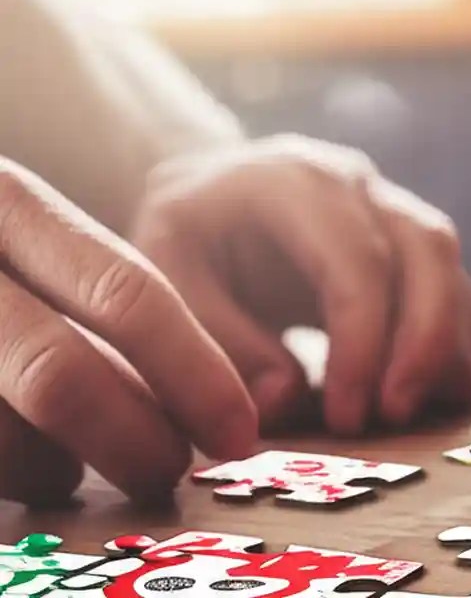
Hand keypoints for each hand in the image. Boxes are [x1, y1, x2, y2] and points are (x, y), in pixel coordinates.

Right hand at [0, 159, 255, 504]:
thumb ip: (95, 301)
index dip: (195, 370)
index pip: (125, 290)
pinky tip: (9, 464)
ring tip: (64, 469)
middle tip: (166, 471)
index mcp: (5, 202)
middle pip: (59, 376)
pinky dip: (2, 476)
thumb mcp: (23, 241)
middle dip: (133, 441)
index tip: (240, 430)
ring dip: (51, 471)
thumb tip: (202, 403)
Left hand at [131, 135, 470, 435]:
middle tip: (395, 414)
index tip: (346, 417)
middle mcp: (358, 184)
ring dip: (447, 346)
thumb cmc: (186, 237)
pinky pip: (457, 290)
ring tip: (414, 412)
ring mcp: (394, 208)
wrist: (208, 194)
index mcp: (293, 180)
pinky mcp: (413, 246)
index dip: (363, 343)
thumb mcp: (167, 276)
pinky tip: (432, 396)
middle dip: (425, 342)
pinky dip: (455, 345)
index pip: (356, 259)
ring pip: (450, 269)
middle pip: (427, 251)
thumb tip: (283, 400)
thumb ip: (218, 339)